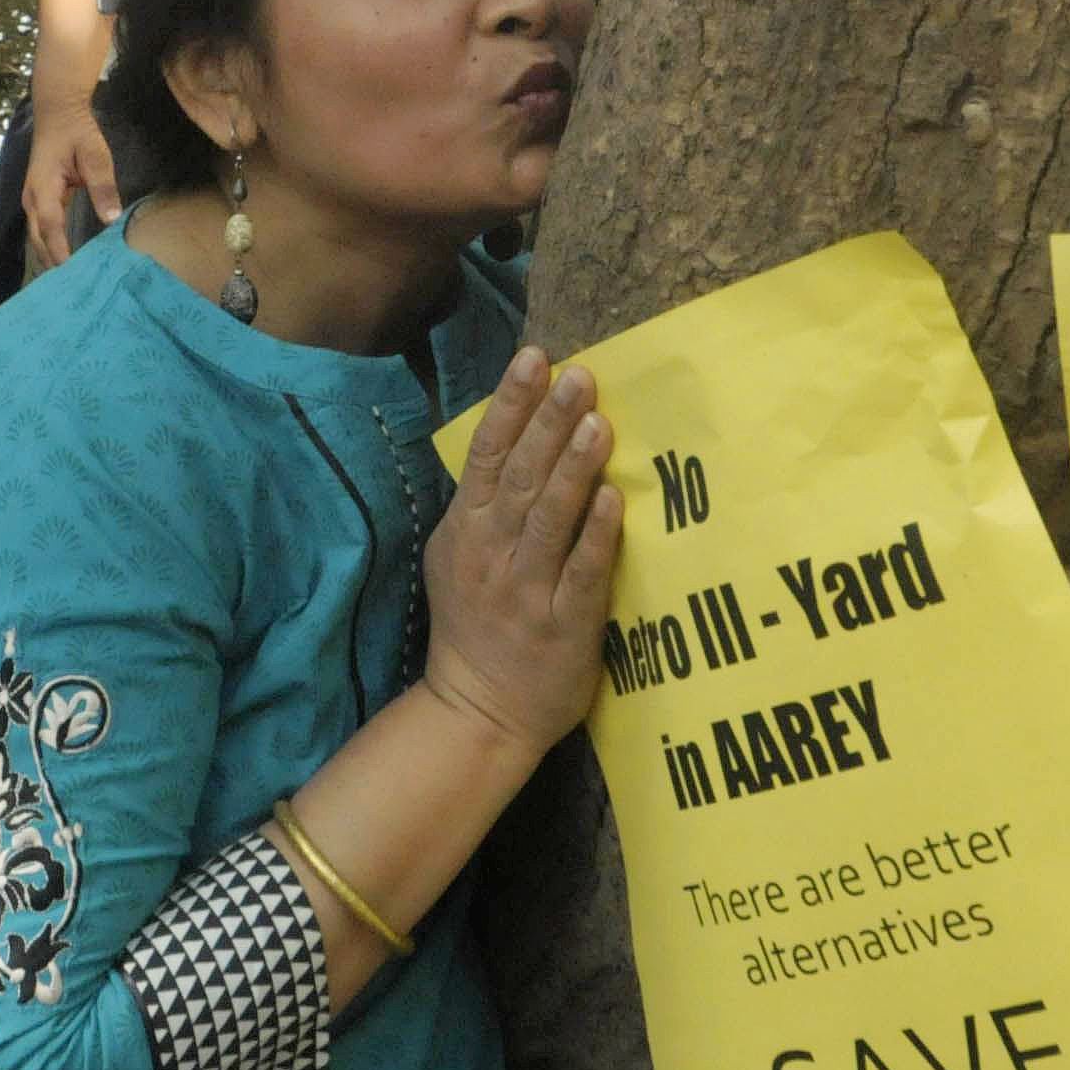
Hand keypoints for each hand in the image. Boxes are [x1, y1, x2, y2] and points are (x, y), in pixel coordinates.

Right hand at [21, 99, 121, 270]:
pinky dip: (50, 245)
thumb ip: (102, 186)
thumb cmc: (77, 132)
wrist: (58, 112)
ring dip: (49, 257)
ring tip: (66, 283)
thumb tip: (111, 219)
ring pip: (37, 236)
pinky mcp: (38, 200)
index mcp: (43, 187)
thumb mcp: (95, 155)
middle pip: (38, 238)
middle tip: (70, 289)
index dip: (59, 250)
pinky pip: (42, 229)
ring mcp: (32, 199)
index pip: (50, 226)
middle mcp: (32, 197)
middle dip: (52, 262)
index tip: (70, 272)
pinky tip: (63, 261)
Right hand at [421, 350, 621, 750]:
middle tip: (578, 374)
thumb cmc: (475, 626)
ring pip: (549, 518)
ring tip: (598, 421)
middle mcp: (492, 553)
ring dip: (573, 466)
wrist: (477, 711)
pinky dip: (594, 534)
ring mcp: (527, 590)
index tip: (534, 358)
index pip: (487, 455)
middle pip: (520, 476)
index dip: (510, 404)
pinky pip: (580, 572)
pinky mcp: (563, 625)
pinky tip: (611, 499)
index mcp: (466, 530)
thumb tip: (513, 437)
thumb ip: (483, 504)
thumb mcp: (457, 557)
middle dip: (548, 420)